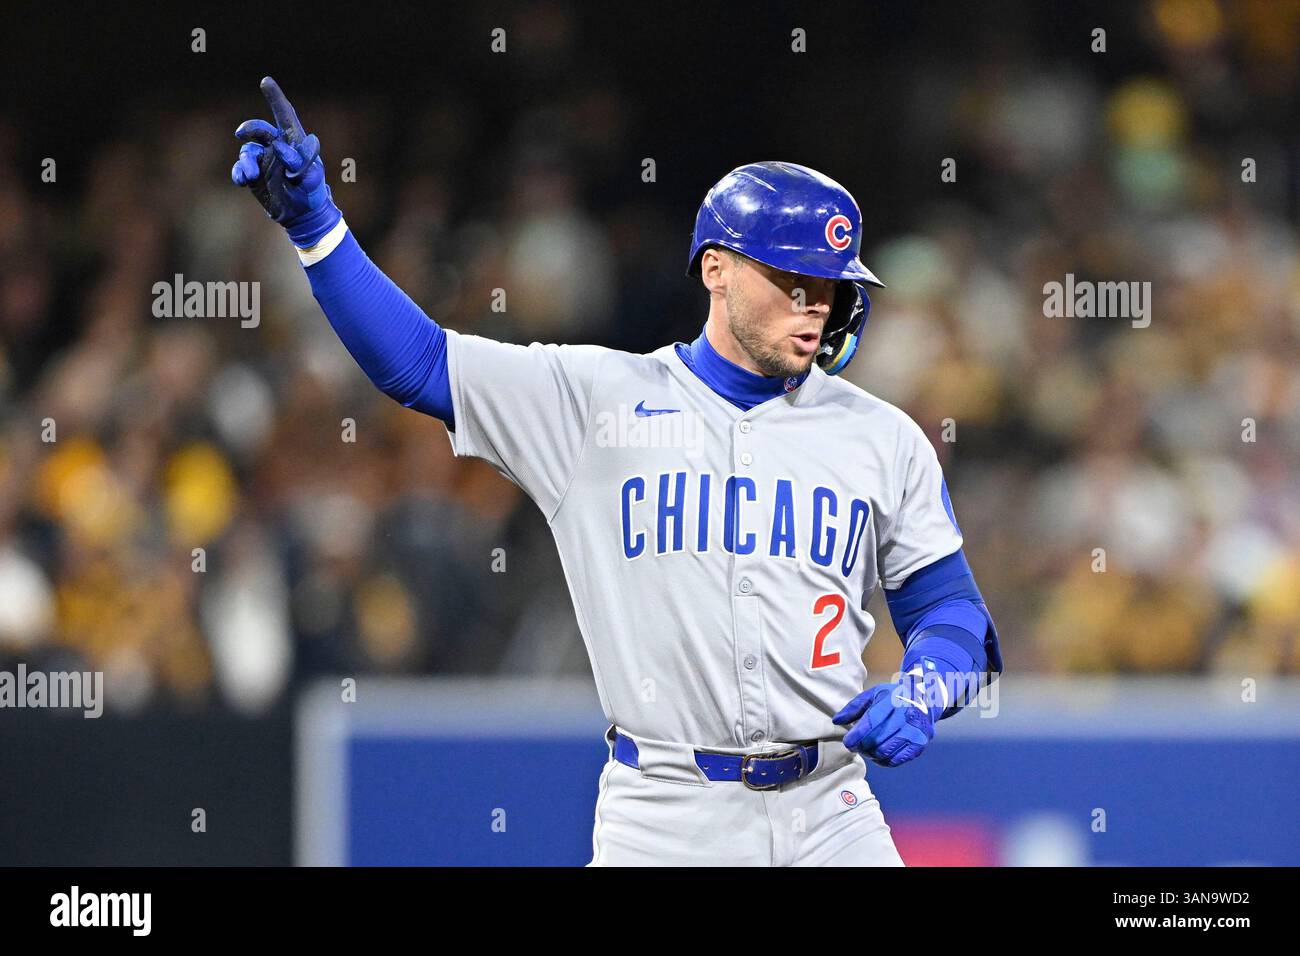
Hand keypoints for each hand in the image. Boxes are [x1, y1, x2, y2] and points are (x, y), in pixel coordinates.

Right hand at [231, 77, 340, 246]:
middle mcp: (278, 147)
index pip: (285, 115)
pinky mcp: (255, 174)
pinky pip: (241, 168)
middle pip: (259, 129)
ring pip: (248, 151)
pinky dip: (238, 172)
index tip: (266, 81)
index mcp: (295, 143)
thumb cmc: (312, 194)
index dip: (275, 98)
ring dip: (245, 162)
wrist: (302, 217)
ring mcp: (265, 160)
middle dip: (249, 129)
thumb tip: (278, 145)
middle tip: (241, 134)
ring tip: (250, 176)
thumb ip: (298, 162)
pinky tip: (241, 181)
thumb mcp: (310, 179)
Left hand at [832, 665, 943, 767]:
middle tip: (855, 745)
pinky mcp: (919, 745)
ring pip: (885, 752)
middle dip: (861, 746)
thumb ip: (854, 707)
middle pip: (877, 740)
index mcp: (893, 700)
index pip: (872, 721)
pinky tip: (879, 753)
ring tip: (866, 748)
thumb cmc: (894, 698)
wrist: (926, 701)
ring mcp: (915, 732)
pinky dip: (883, 760)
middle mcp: (906, 716)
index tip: (847, 741)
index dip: (857, 735)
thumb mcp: (874, 694)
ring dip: (871, 754)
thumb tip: (837, 720)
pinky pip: (895, 760)